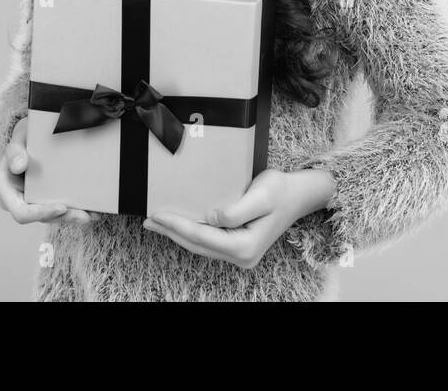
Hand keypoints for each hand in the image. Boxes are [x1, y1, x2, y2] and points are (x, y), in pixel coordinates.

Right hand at [0, 117, 105, 226]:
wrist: (34, 135)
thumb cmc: (25, 137)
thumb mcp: (19, 137)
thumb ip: (15, 150)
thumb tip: (18, 166)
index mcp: (6, 187)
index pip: (21, 211)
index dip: (40, 213)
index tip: (61, 207)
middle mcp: (17, 199)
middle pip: (41, 217)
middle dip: (64, 218)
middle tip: (84, 215)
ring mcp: (32, 201)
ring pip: (53, 216)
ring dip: (73, 217)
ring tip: (93, 214)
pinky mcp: (46, 199)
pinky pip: (61, 210)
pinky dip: (76, 210)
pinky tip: (93, 210)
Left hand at [141, 168, 332, 268]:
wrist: (299, 195)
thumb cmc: (281, 191)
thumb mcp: (261, 195)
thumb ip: (236, 210)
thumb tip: (212, 218)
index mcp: (245, 246)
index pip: (201, 236)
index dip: (176, 225)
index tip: (156, 214)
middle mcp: (242, 255)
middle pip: (197, 244)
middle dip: (171, 231)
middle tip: (148, 219)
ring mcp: (240, 254)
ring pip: (200, 245)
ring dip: (178, 233)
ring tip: (157, 222)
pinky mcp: (238, 246)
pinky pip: (208, 241)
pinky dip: (191, 232)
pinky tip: (179, 224)